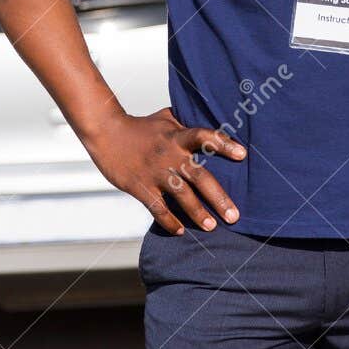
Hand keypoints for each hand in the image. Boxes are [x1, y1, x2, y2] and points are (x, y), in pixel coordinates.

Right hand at [83, 107, 244, 233]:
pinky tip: (180, 231)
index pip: (204, 137)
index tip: (242, 155)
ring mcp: (155, 172)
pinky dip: (169, 221)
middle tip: (234, 216)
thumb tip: (211, 123)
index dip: (223, 144)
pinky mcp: (140, 186)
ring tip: (211, 227)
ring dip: (197, 213)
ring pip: (181, 196)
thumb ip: (187, 124)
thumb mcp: (166, 118)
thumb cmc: (140, 126)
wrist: (106, 132)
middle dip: (218, 198)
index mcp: (177, 136)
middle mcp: (169, 155)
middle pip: (199, 177)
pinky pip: (157, 208)